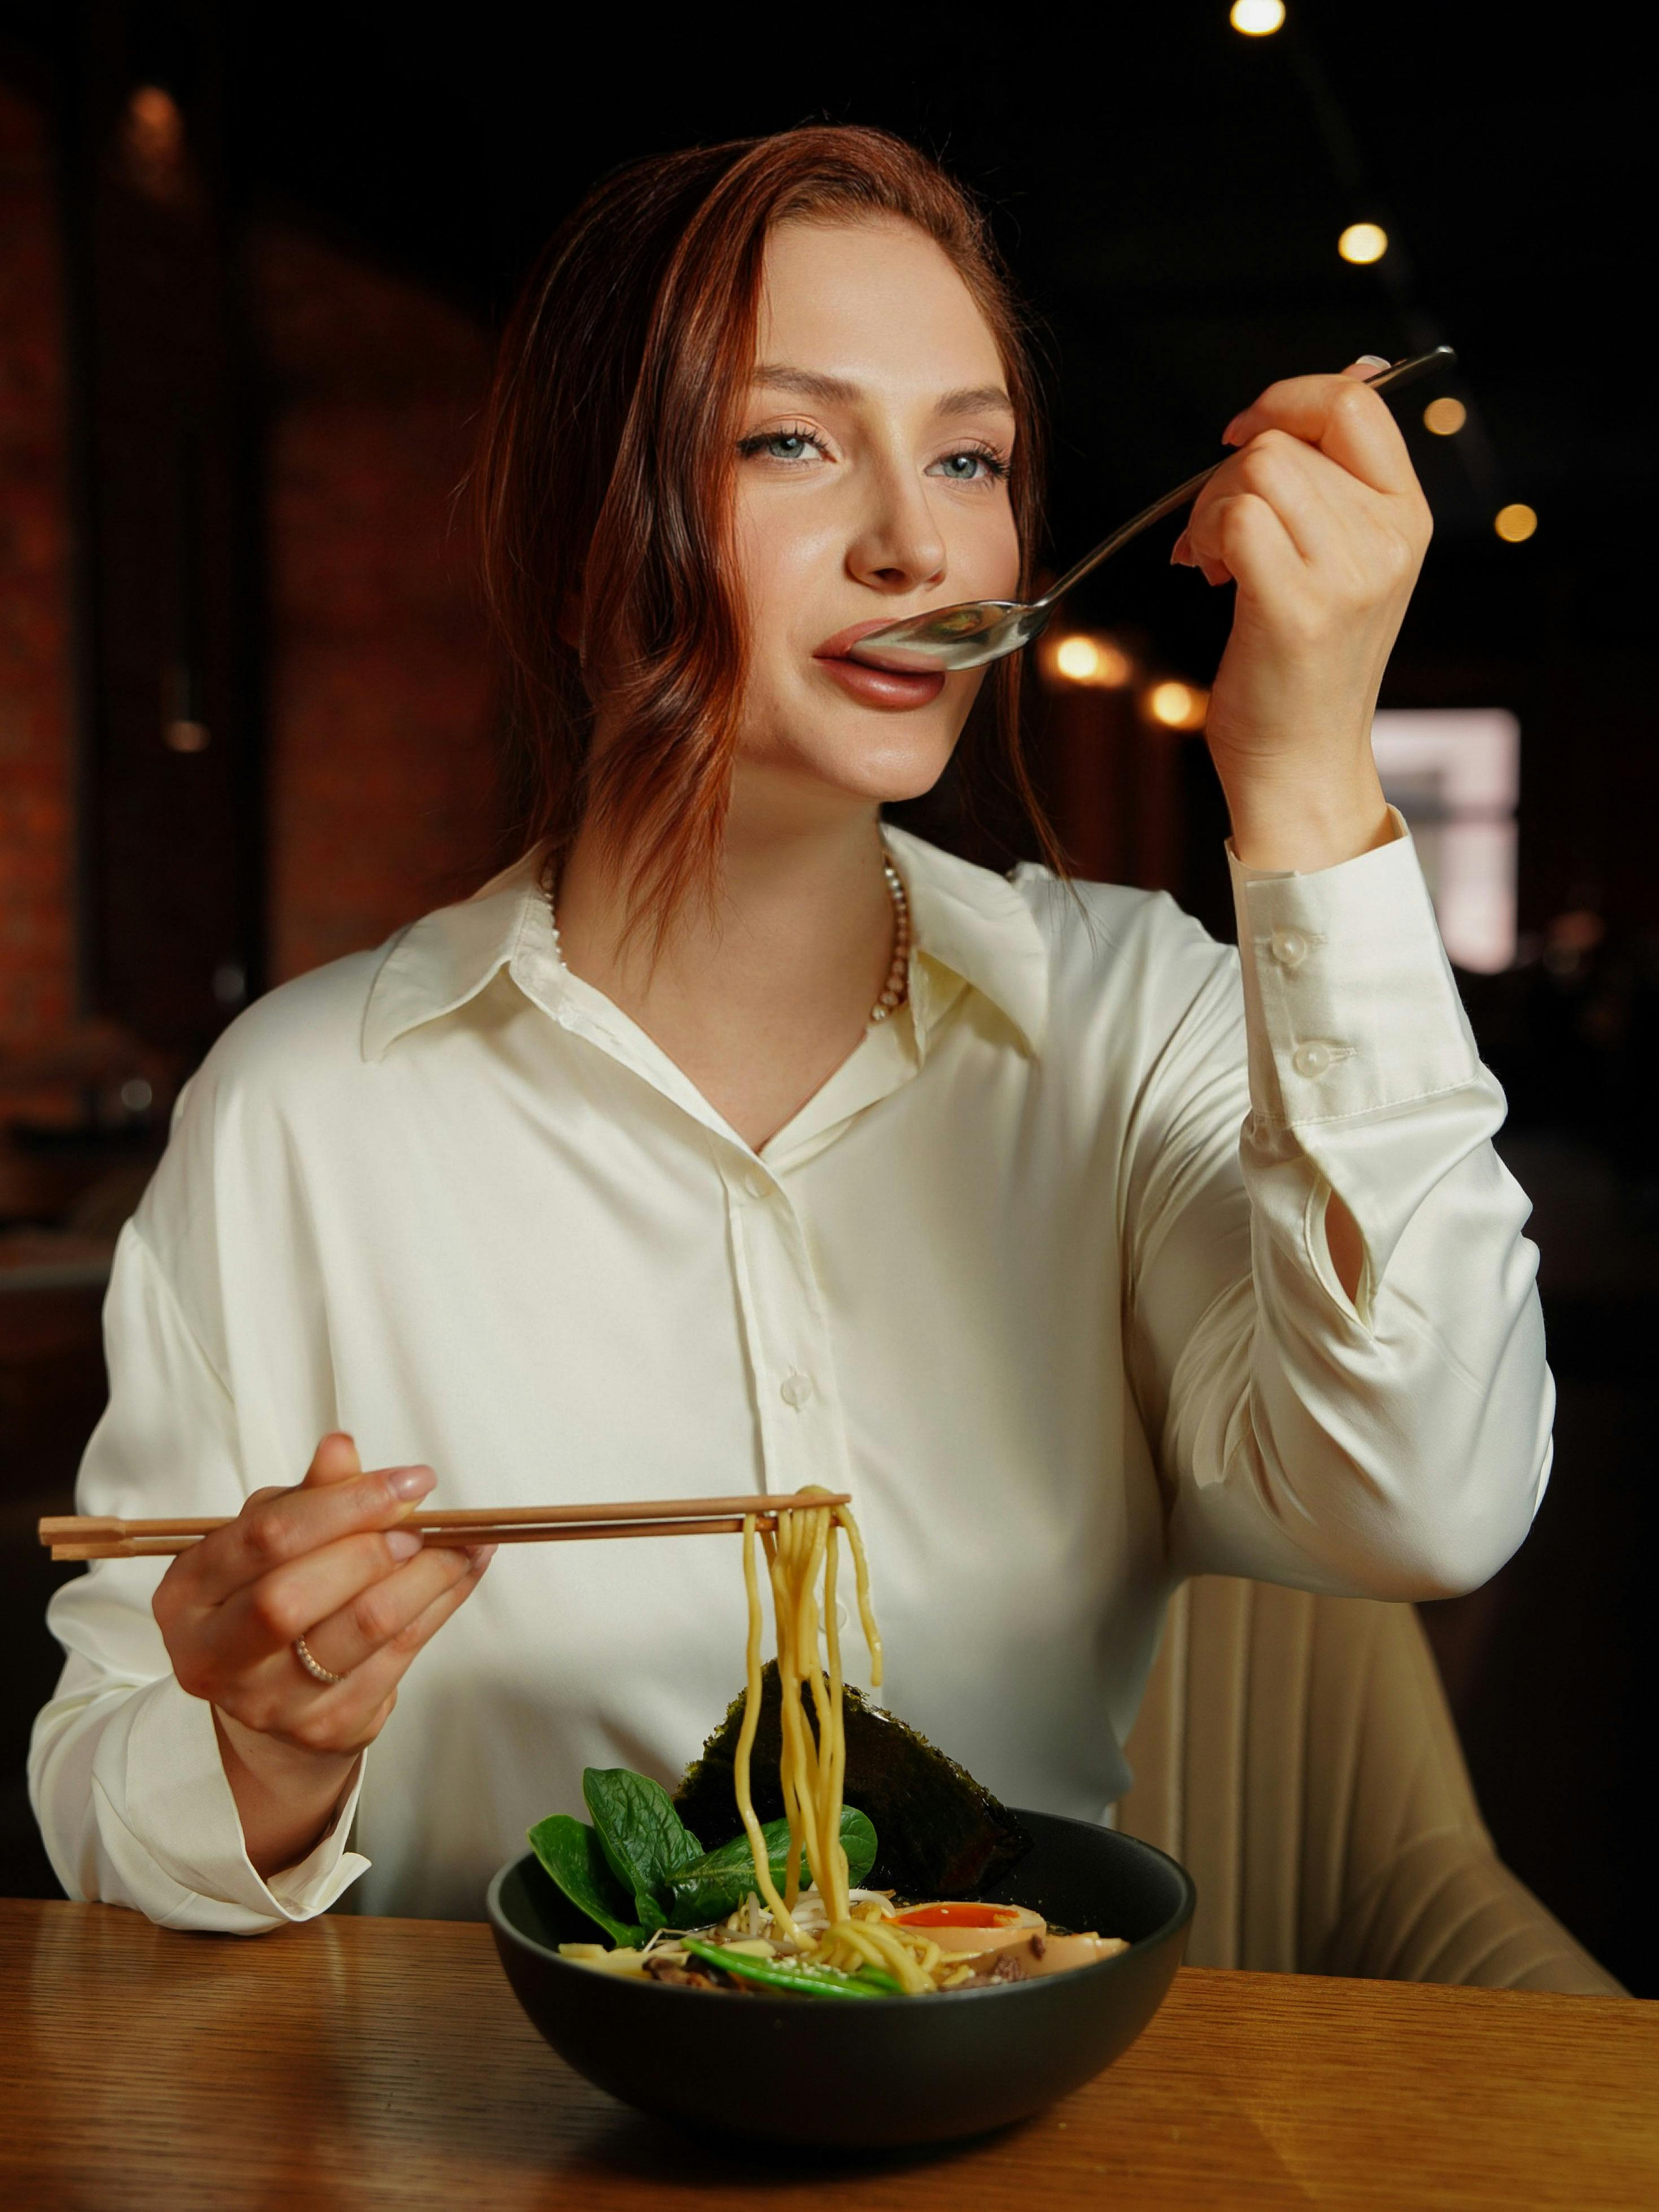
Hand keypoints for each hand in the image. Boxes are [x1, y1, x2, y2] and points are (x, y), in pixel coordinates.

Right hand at [152, 1433, 493, 1874]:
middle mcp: (213, 1656)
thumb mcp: (274, 1540)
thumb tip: (340, 1448)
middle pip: (293, 1598)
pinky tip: (465, 1569)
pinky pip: (401, 1655)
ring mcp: (269, 1701)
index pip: (265, 1539)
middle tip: (421, 1522)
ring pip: (361, 1628)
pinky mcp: (327, 1726)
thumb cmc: (271, 1595)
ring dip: (425, 1575)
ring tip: (462, 1541)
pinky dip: (444, 1603)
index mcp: (188, 1592)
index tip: (408, 1480)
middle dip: (370, 1549)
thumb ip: (308, 1496)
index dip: (343, 1505)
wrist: (274, 1700)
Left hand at [1171, 358, 1432, 871]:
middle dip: (1228, 473)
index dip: (1289, 398)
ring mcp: (1349, 574)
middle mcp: (1389, 540)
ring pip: (1256, 471)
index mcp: (1409, 518)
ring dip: (1210, 507)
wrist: (1303, 762)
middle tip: (1218, 533)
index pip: (1359, 403)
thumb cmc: (1306, 666)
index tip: (1244, 433)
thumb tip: (1338, 378)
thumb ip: (1336, 480)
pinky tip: (1211, 574)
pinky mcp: (1298, 608)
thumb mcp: (1344, 562)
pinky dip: (1205, 536)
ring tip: (1216, 559)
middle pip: (1288, 440)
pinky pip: (1236, 519)